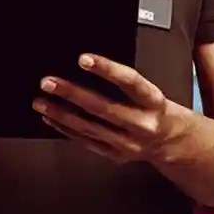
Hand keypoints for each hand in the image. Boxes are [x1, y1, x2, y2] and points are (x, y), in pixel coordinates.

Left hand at [32, 53, 192, 164]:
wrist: (173, 142)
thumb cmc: (155, 108)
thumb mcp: (149, 91)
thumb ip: (123, 82)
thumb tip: (85, 63)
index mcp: (154, 102)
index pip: (130, 82)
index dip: (106, 69)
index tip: (83, 59)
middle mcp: (142, 124)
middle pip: (103, 108)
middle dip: (71, 94)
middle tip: (48, 82)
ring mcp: (129, 143)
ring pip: (89, 127)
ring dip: (60, 113)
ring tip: (40, 101)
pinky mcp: (116, 155)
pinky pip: (86, 141)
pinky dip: (65, 129)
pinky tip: (50, 117)